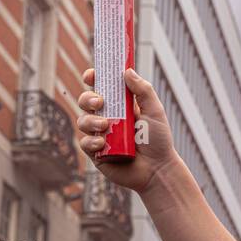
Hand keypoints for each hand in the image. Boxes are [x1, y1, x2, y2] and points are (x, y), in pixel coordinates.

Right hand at [77, 67, 178, 194]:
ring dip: (90, 120)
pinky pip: (84, 142)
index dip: (93, 78)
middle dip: (87, 98)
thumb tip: (127, 70)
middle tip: (99, 102)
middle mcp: (107, 117)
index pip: (102, 87)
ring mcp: (100, 134)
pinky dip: (91, 141)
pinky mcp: (95, 152)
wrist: (157, 169)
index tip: (91, 74)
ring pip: (82, 120)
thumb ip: (143, 91)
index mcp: (120, 105)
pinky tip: (102, 143)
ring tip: (105, 126)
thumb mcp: (155, 111)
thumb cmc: (158, 140)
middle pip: (86, 101)